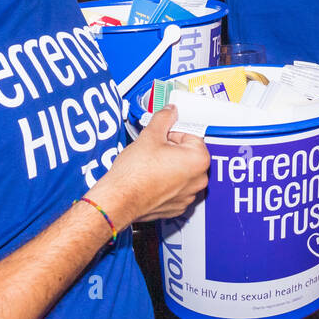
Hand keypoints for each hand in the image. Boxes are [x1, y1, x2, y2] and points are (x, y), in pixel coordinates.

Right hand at [91, 105, 209, 223]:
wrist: (119, 200)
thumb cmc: (134, 174)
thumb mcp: (150, 135)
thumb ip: (164, 118)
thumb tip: (170, 111)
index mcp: (199, 159)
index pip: (192, 134)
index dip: (173, 132)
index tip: (163, 134)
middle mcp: (199, 179)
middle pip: (188, 153)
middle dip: (172, 148)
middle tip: (153, 149)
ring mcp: (189, 195)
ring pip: (182, 171)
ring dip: (170, 165)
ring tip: (150, 165)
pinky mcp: (178, 206)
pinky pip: (176, 188)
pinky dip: (166, 182)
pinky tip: (152, 179)